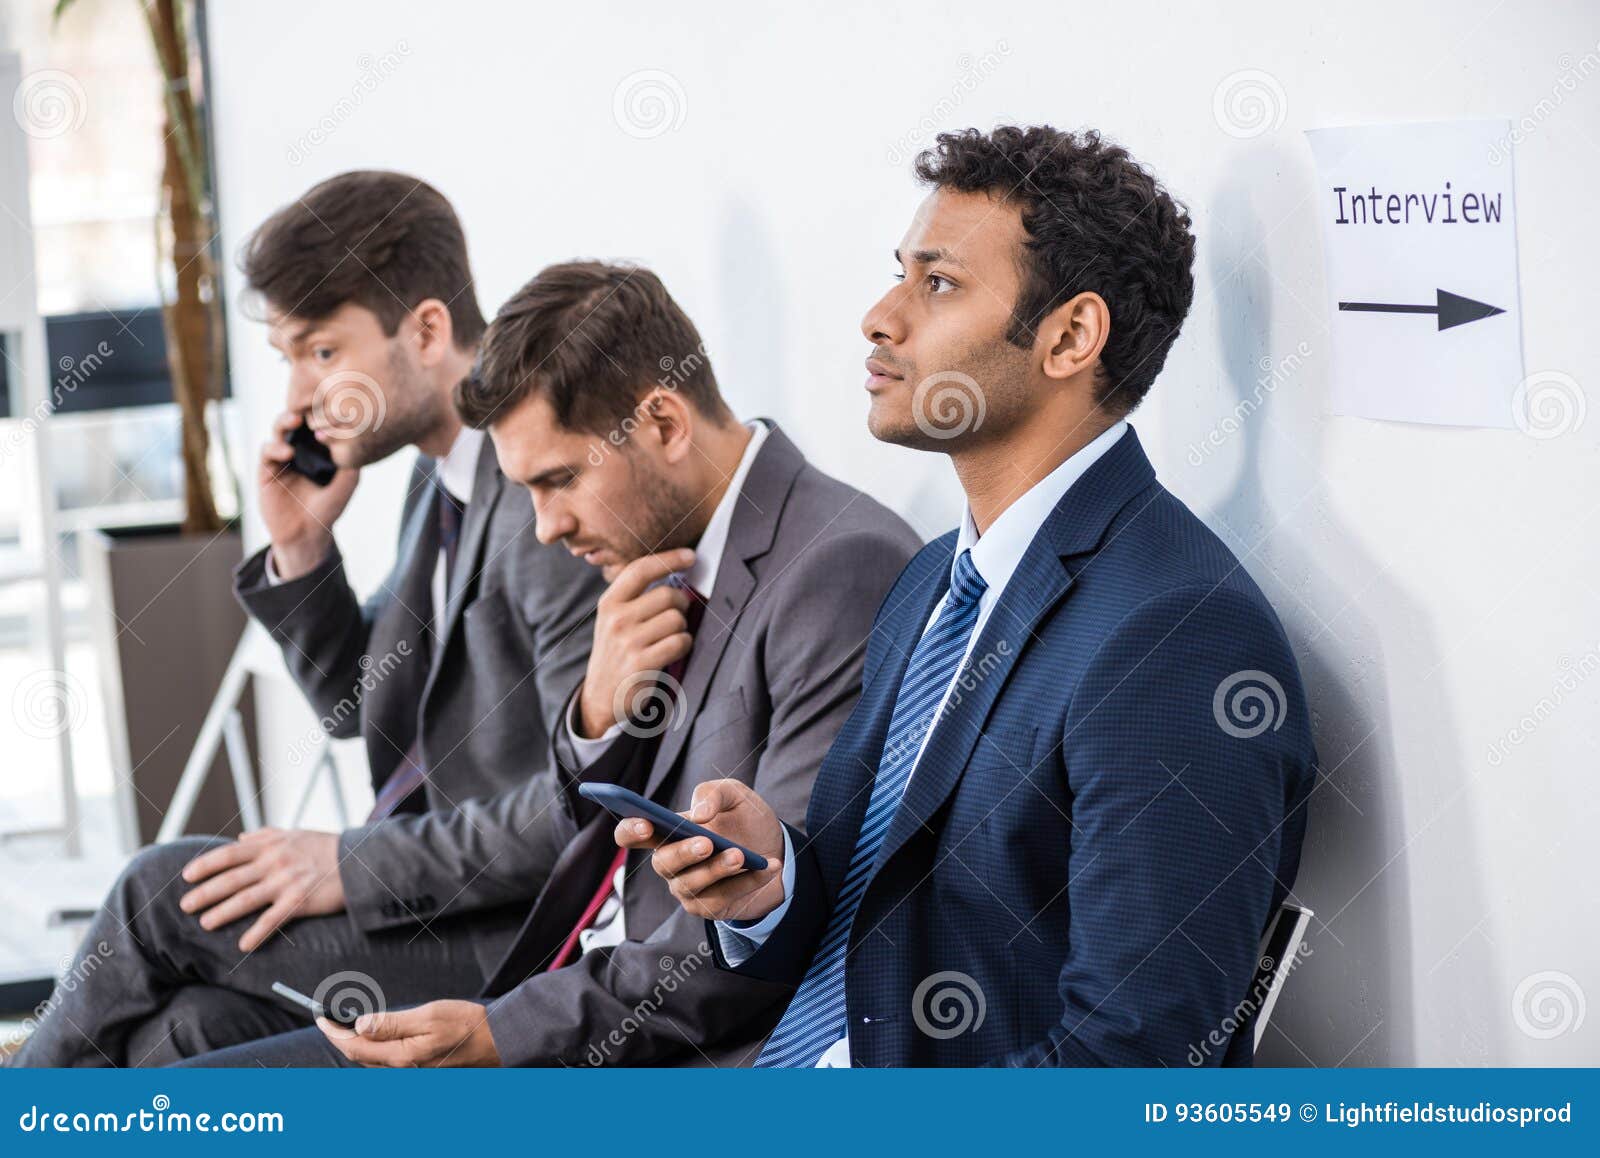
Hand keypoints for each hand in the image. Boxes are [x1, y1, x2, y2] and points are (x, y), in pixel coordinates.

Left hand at [179, 828, 345, 951]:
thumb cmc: (326, 847)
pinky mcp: (299, 901)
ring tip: (205, 923)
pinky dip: (256, 933)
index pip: (229, 854)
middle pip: (231, 879)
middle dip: (205, 893)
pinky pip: (272, 920)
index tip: (187, 876)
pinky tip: (243, 946)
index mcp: (270, 845)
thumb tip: (241, 837)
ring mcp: (285, 881)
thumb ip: (266, 834)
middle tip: (185, 905)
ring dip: (222, 912)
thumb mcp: (295, 833)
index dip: (205, 865)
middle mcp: (274, 862)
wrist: (359, 860)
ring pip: (245, 899)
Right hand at [259, 409, 359, 578]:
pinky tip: (288, 453)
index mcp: (317, 449)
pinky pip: (266, 451)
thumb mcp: (347, 483)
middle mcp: (299, 449)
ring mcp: (281, 458)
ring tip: (295, 422)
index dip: (320, 411)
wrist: (307, 533)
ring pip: (279, 431)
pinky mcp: (266, 470)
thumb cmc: (329, 507)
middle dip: (300, 409)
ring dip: (284, 422)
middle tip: (308, 405)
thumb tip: (359, 437)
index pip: (316, 423)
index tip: (329, 401)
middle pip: (296, 420)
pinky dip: (274, 447)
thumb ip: (352, 461)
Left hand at [318, 1001, 500, 1066]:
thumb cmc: (467, 1026)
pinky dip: (374, 1050)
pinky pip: (386, 1063)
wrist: (496, 1042)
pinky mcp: (417, 1071)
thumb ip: (393, 1022)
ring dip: (357, 1045)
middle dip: (342, 1039)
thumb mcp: (429, 1015)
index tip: (320, 1018)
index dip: (334, 1033)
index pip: (355, 1048)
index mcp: (401, 1057)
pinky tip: (376, 1037)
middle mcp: (402, 1071)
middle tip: (329, 1018)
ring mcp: (410, 1073)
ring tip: (347, 1025)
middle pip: (360, 1057)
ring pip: (372, 1061)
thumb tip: (361, 1024)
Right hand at [575, 548, 696, 737]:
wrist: (601, 695)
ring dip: (681, 628)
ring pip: (676, 619)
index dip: (669, 558)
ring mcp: (628, 642)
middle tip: (676, 613)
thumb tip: (675, 571)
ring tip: (668, 637)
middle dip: (681, 603)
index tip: (691, 556)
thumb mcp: (614, 619)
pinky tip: (672, 651)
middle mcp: (616, 619)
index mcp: (609, 603)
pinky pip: (680, 642)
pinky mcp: (641, 664)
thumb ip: (637, 596)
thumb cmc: (617, 651)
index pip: (641, 569)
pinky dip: (683, 645)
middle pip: (668, 595)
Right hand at [616, 779, 785, 921]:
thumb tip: (699, 813)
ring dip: (717, 869)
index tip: (645, 823)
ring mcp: (688, 888)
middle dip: (683, 853)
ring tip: (740, 855)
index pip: (632, 834)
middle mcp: (671, 863)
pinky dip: (747, 881)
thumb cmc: (745, 819)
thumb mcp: (734, 795)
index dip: (630, 830)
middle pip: (662, 863)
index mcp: (668, 832)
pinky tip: (768, 866)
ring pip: (692, 884)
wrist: (776, 848)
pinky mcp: (710, 907)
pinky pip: (723, 898)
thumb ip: (714, 793)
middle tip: (706, 843)